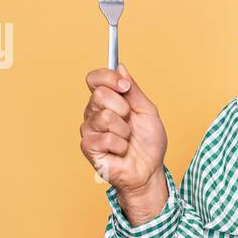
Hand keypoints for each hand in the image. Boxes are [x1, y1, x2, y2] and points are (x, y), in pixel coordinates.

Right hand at [80, 63, 168, 217]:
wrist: (149, 169)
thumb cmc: (148, 143)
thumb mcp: (147, 111)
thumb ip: (133, 90)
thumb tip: (120, 67)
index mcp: (107, 101)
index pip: (95, 79)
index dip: (108, 78)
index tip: (125, 87)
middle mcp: (94, 112)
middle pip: (100, 95)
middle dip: (123, 109)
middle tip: (130, 122)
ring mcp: (89, 130)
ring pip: (105, 117)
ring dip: (124, 131)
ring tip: (126, 140)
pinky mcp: (88, 147)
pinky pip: (105, 138)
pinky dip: (120, 146)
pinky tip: (120, 152)